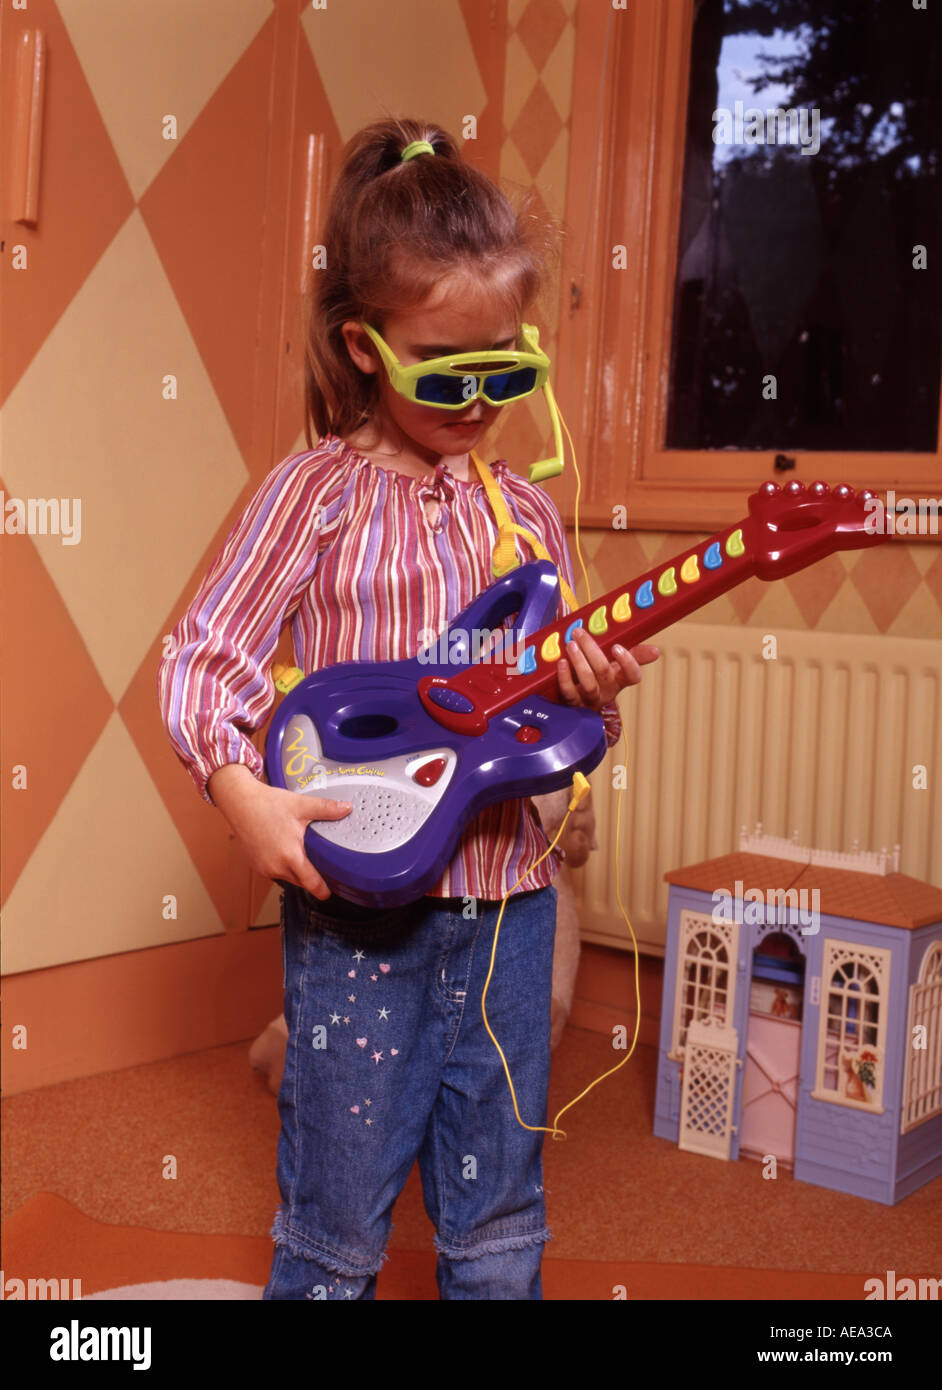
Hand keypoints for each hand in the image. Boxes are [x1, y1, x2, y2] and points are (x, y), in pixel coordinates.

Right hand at [208, 763, 350, 899]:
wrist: (240, 802)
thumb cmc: (267, 804)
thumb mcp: (301, 805)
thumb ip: (326, 809)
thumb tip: (347, 808)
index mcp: (290, 856)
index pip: (312, 885)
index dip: (324, 890)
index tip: (333, 890)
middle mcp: (276, 867)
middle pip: (302, 883)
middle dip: (313, 877)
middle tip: (322, 863)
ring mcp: (264, 868)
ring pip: (289, 878)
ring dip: (297, 871)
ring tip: (303, 853)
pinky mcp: (257, 866)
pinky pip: (276, 873)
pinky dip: (284, 866)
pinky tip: (286, 851)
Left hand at [557, 626, 659, 710]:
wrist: (580, 704)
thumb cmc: (599, 678)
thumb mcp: (617, 666)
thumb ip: (634, 655)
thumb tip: (656, 651)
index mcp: (620, 680)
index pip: (632, 675)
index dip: (627, 662)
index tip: (616, 647)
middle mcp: (607, 690)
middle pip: (604, 672)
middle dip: (592, 650)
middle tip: (580, 633)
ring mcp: (590, 698)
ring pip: (588, 683)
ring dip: (579, 662)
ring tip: (571, 645)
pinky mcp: (573, 703)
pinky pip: (569, 692)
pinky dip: (565, 677)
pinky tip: (561, 663)